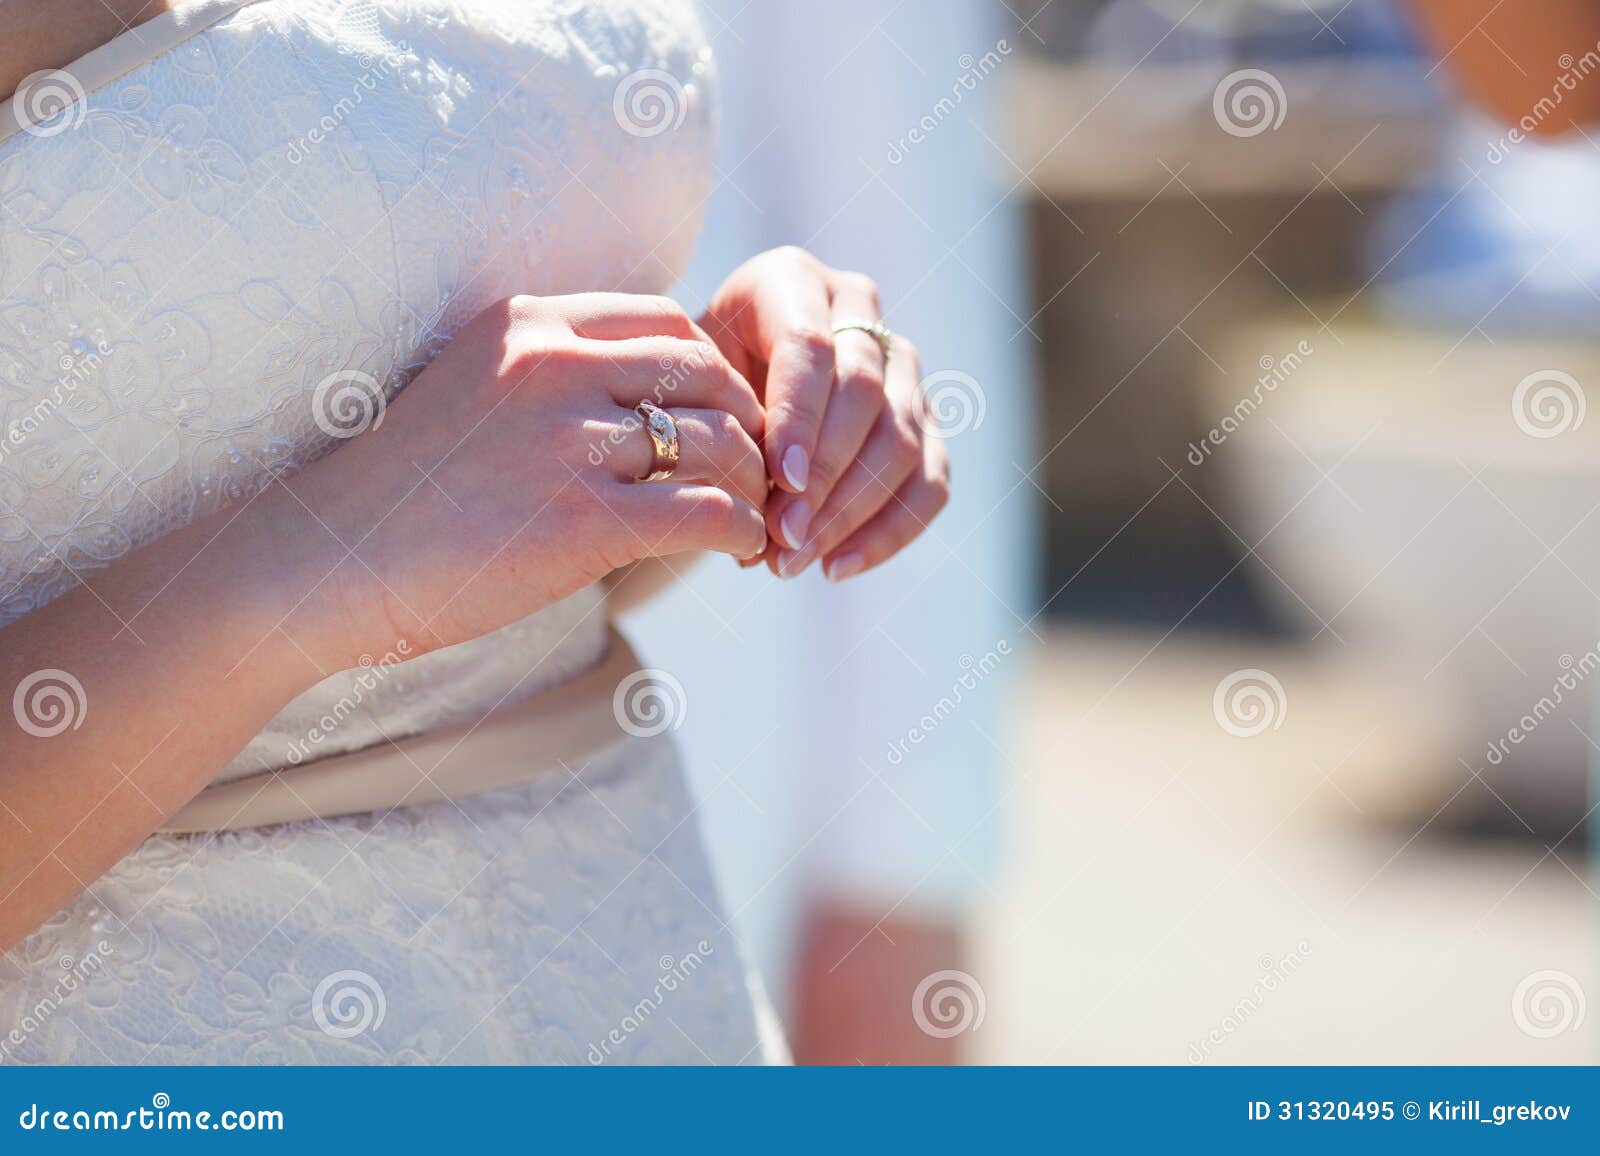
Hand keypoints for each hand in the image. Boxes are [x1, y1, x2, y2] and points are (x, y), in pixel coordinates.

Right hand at [299, 293, 768, 661]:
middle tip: (756, 470)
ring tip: (755, 517)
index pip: (665, 321)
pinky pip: (709, 510)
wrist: (326, 562)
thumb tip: (643, 395)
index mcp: (527, 325)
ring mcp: (569, 441)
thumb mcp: (475, 392)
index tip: (719, 418)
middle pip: (708, 374)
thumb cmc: (402, 491)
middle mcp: (553, 367)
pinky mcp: (584, 520)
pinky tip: (741, 548)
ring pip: (721, 441)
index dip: (712, 372)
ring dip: (753, 482)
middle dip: (749, 423)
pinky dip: (742, 529)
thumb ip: (551, 377)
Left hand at [699, 247, 948, 580]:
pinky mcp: (924, 418)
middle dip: (824, 475)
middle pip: (864, 394)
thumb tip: (763, 513)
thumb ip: (718, 424)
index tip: (779, 483)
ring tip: (792, 562)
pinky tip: (836, 567)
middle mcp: (857, 308)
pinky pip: (930, 481)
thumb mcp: (686, 387)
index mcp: (791, 280)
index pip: (811, 346)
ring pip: (901, 440)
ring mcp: (899, 362)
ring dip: (848, 513)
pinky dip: (888, 532)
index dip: (800, 418)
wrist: (716, 390)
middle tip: (782, 538)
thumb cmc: (689, 385)